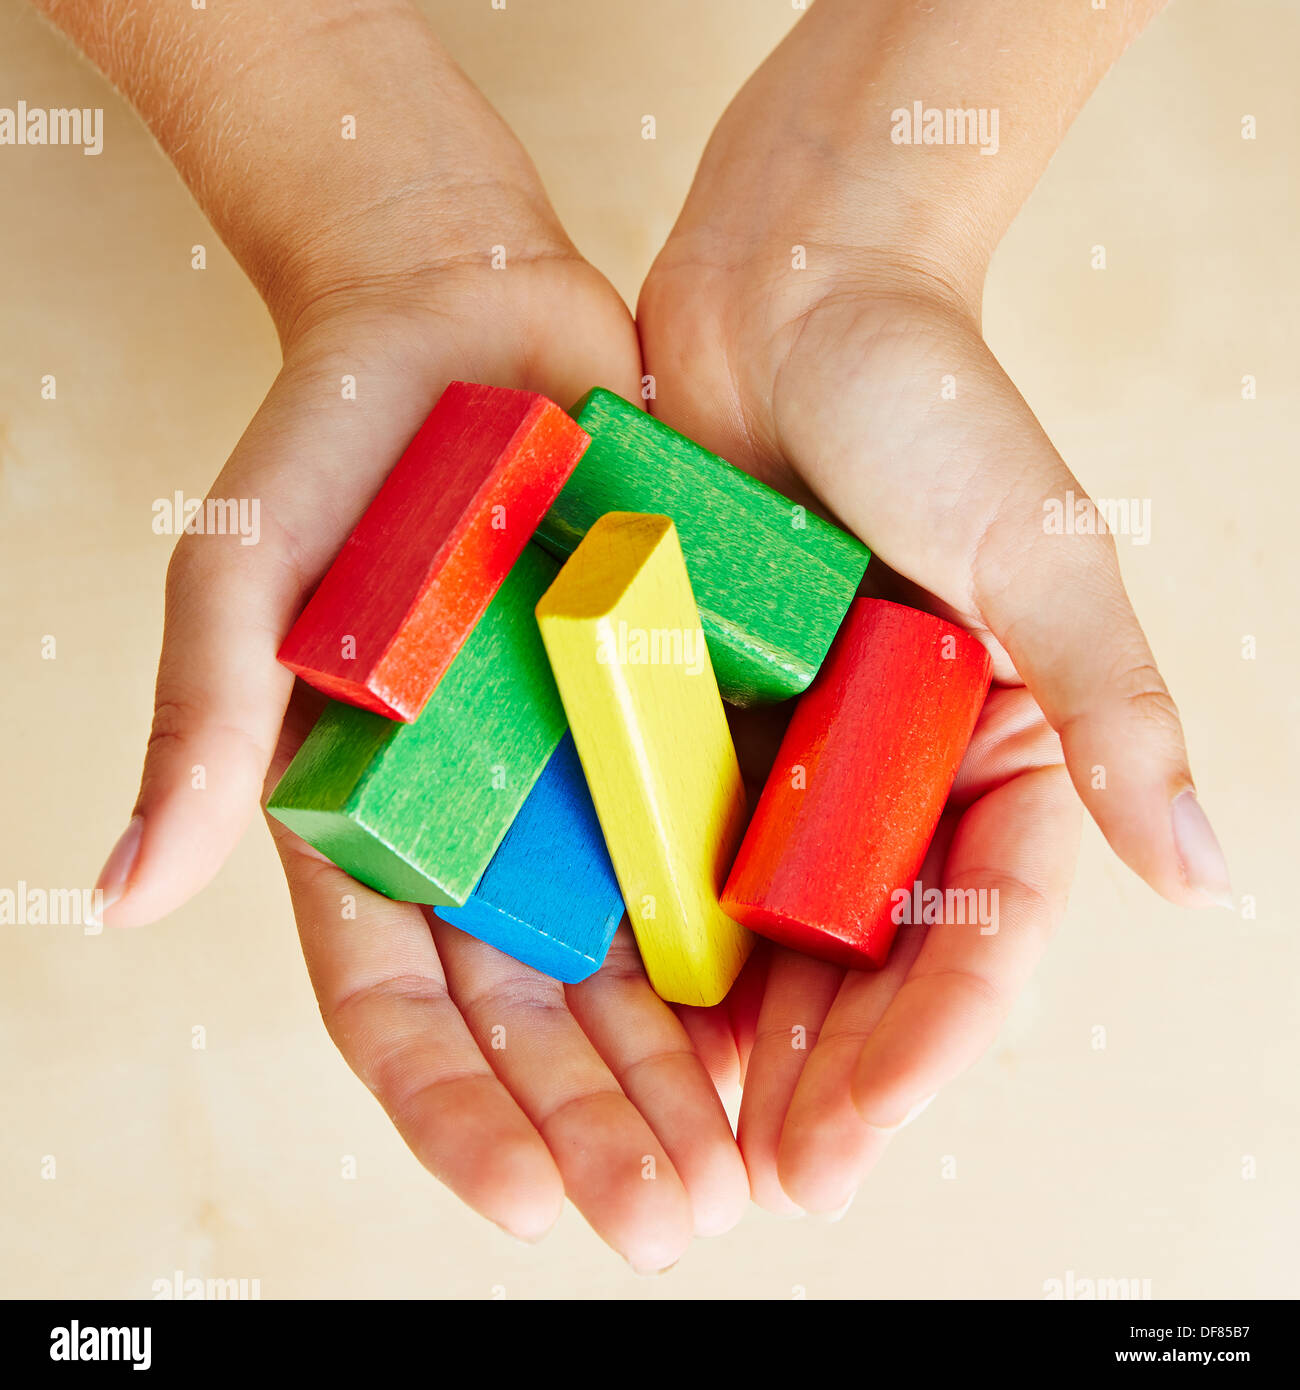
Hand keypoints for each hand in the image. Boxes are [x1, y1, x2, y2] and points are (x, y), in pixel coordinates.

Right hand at [60, 0, 748, 1263]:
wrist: (469, 321)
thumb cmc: (336, 448)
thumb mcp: (247, 578)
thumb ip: (204, 729)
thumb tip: (126, 891)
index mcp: (370, 827)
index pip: (401, 1010)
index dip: (458, 1113)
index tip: (528, 1204)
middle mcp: (480, 830)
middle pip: (535, 1019)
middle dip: (593, 1125)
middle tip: (668, 1219)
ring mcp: (578, 786)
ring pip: (632, 965)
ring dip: (681, 1073)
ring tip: (738, 1167)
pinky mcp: (665, 725)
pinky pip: (710, 850)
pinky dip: (748, 943)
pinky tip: (801, 1022)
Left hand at [637, 2, 1226, 1210]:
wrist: (790, 285)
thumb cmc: (930, 399)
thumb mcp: (1042, 551)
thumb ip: (1112, 710)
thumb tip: (1206, 874)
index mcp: (994, 753)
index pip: (971, 943)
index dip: (911, 1061)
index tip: (833, 1156)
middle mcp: (891, 769)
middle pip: (860, 963)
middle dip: (811, 1078)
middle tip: (742, 1184)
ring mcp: (789, 747)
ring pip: (761, 927)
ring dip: (723, 1036)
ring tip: (671, 1139)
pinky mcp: (697, 707)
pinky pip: (671, 837)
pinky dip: (648, 923)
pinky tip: (603, 1006)